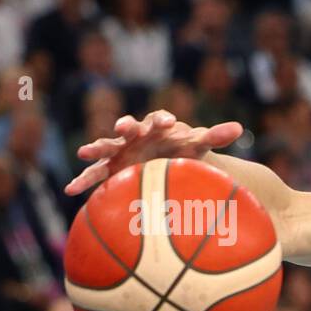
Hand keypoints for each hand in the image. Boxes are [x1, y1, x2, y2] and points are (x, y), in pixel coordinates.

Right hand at [65, 110, 242, 195]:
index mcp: (157, 126)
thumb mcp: (198, 145)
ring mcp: (120, 151)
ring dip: (96, 148)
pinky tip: (70, 190)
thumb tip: (240, 127)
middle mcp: (135, 135)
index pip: (159, 120)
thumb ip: (215, 136)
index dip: (162, 120)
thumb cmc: (183, 150)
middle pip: (128, 128)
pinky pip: (95, 174)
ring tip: (85, 152)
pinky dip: (83, 180)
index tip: (168, 122)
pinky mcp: (111, 168)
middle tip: (124, 128)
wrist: (168, 161)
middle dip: (126, 127)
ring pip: (106, 148)